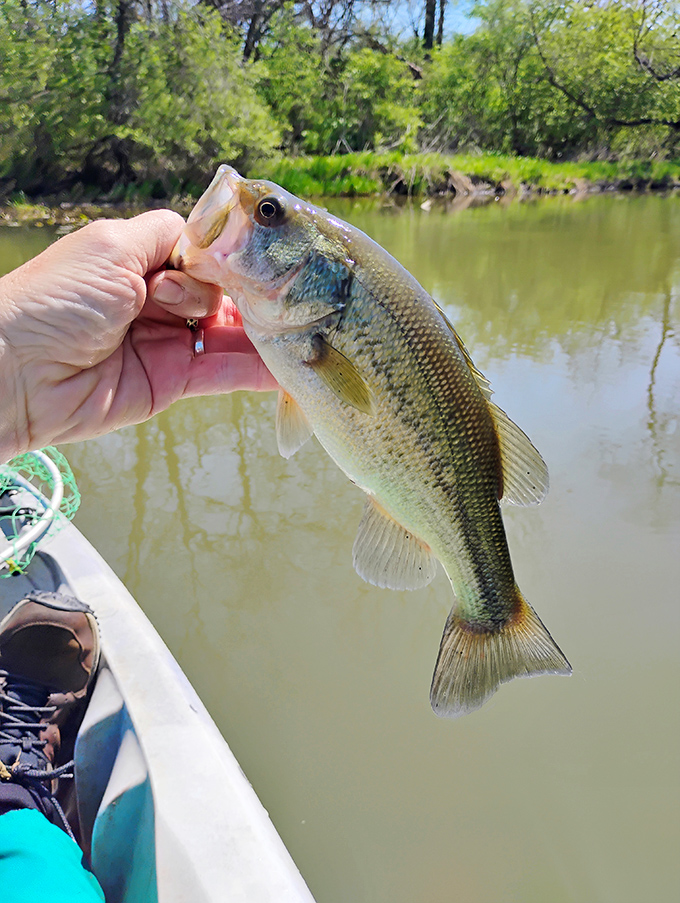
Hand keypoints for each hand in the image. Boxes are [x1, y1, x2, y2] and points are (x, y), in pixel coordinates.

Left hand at [0, 210, 276, 460]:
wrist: (19, 370)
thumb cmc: (58, 298)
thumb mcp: (113, 246)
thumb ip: (166, 236)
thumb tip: (210, 233)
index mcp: (141, 261)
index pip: (205, 254)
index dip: (230, 256)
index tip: (258, 258)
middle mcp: (158, 300)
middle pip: (223, 293)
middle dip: (250, 293)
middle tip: (280, 296)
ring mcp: (167, 343)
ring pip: (228, 335)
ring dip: (263, 333)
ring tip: (305, 329)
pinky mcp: (171, 383)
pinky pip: (221, 373)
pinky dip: (253, 370)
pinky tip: (286, 366)